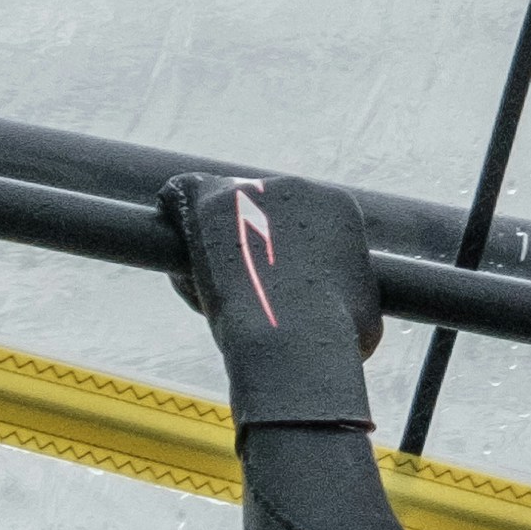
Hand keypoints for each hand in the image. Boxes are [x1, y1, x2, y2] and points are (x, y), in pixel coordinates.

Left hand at [166, 170, 385, 428]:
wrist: (294, 338)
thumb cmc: (333, 341)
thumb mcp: (362, 320)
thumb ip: (345, 299)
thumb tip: (342, 311)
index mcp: (339, 209)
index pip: (304, 221)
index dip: (286, 254)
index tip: (275, 285)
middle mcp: (299, 188)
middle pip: (263, 210)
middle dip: (252, 242)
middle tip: (242, 287)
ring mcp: (253, 192)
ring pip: (224, 208)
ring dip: (216, 239)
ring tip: (212, 286)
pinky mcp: (212, 201)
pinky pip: (184, 192)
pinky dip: (175, 207)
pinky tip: (168, 224)